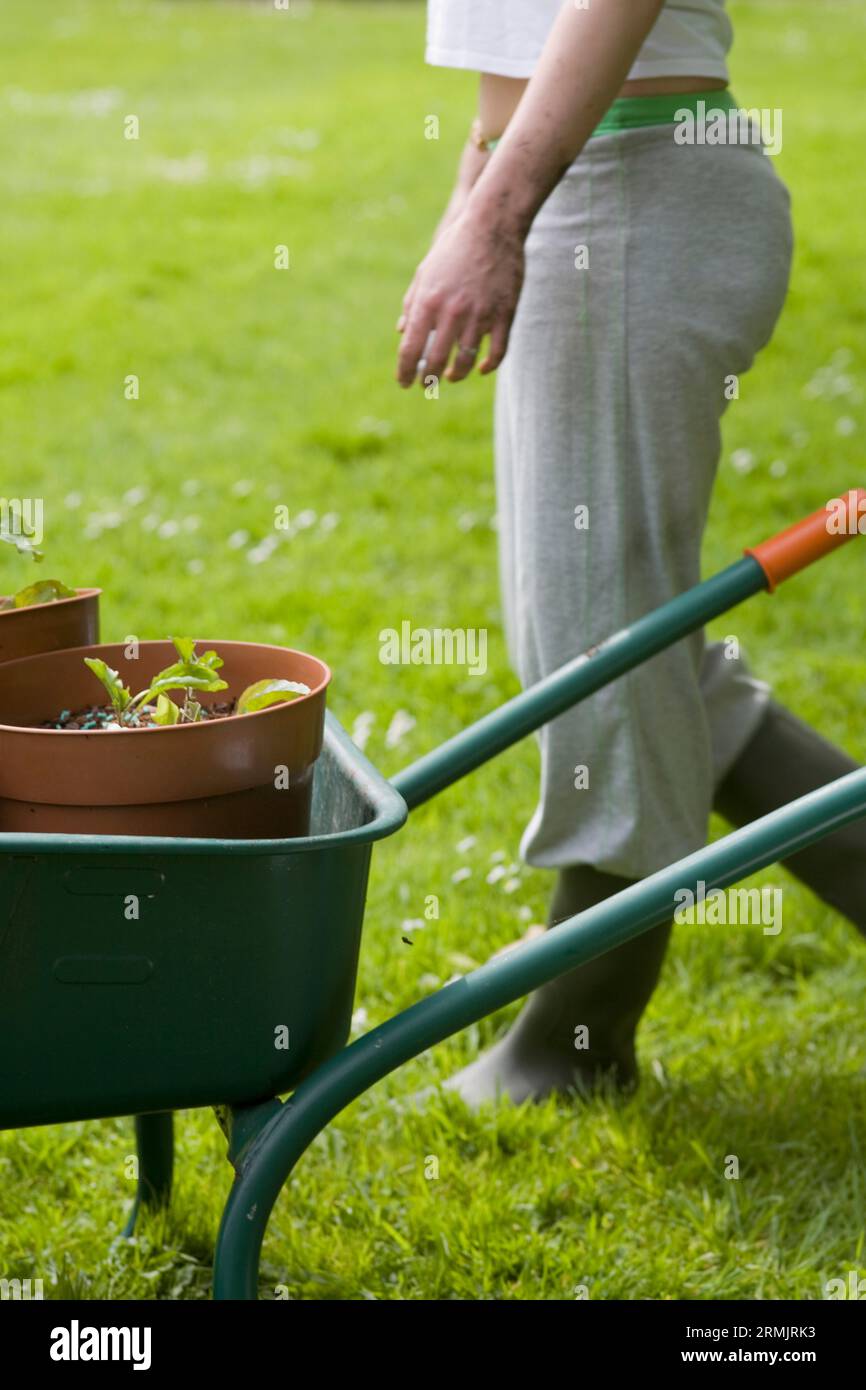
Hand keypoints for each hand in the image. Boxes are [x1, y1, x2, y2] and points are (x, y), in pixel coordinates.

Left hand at [396, 209, 523, 386]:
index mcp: (428, 302)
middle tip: (425, 384)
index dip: (405, 371)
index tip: (404, 382)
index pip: (411, 349)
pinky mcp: (505, 314)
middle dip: (428, 378)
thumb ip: (413, 304)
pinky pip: (498, 352)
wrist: (492, 225)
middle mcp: (452, 312)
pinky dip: (488, 366)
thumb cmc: (454, 248)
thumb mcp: (425, 272)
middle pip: (436, 361)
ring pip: (466, 361)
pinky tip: (480, 369)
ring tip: (451, 376)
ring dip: (456, 375)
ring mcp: (480, 315)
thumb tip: (403, 333)